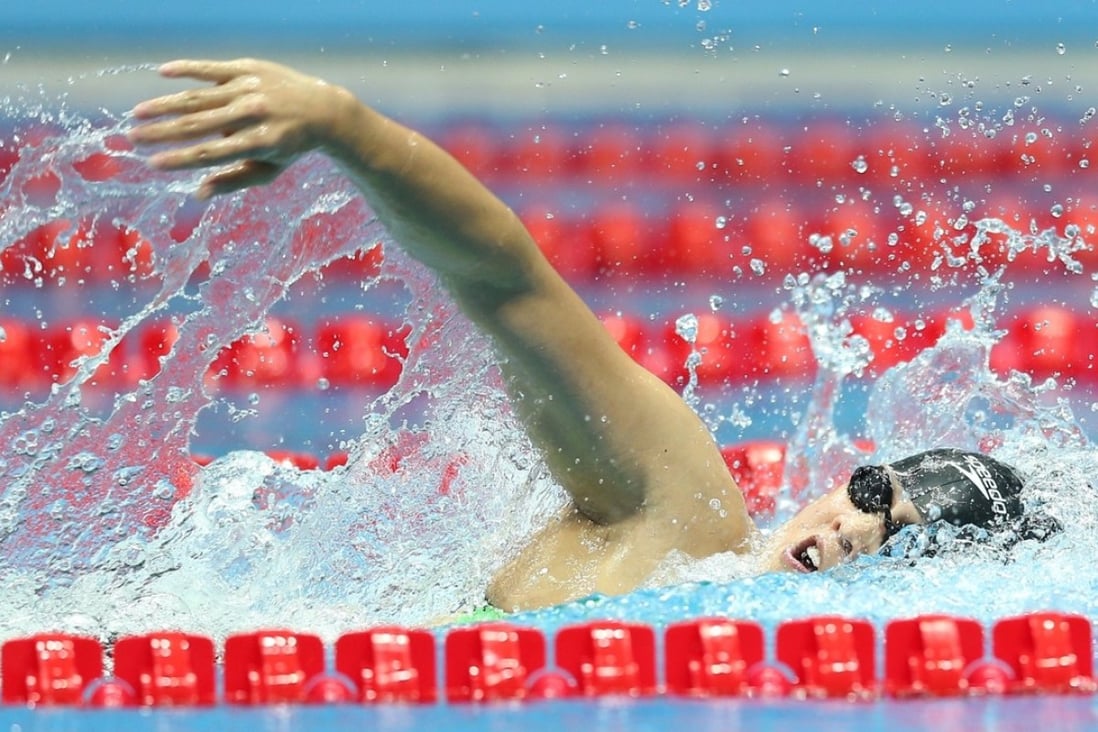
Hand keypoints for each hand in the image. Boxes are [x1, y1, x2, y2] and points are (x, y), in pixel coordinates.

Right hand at [128, 58, 356, 198]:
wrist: (323, 110)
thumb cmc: (291, 146)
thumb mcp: (269, 169)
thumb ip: (233, 180)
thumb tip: (198, 194)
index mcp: (259, 142)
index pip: (211, 154)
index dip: (180, 160)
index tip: (153, 163)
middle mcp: (253, 114)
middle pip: (198, 125)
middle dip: (161, 133)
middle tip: (132, 138)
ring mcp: (250, 88)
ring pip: (198, 97)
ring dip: (164, 105)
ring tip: (137, 114)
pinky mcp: (248, 68)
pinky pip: (211, 68)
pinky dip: (186, 69)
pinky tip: (161, 73)